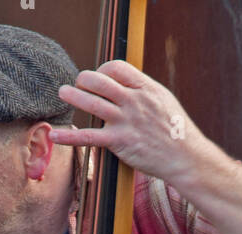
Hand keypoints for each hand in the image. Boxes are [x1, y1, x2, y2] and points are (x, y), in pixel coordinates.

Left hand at [50, 60, 205, 185]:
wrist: (186, 158)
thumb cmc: (176, 131)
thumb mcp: (163, 102)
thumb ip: (143, 92)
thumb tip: (126, 85)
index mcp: (145, 88)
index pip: (116, 68)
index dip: (102, 69)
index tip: (98, 78)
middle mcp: (134, 101)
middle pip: (99, 80)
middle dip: (84, 79)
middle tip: (78, 85)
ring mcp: (125, 121)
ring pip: (91, 103)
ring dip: (73, 96)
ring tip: (63, 93)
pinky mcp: (120, 143)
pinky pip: (89, 138)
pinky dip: (70, 136)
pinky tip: (55, 135)